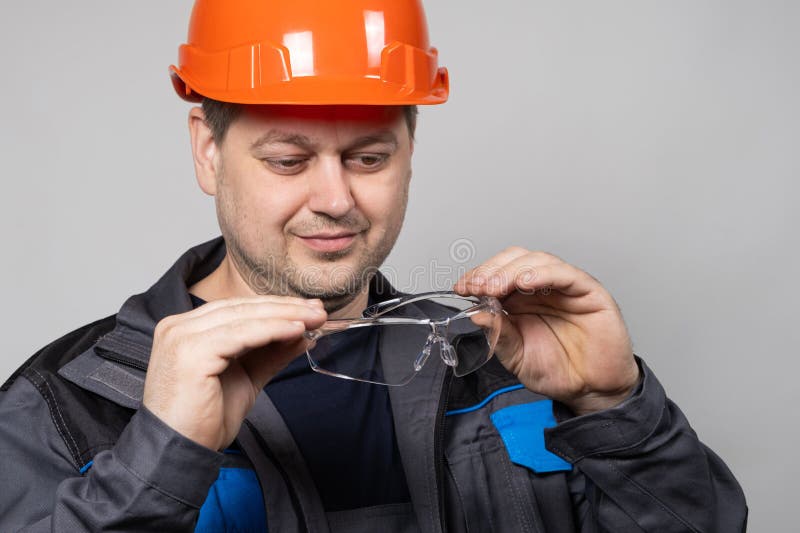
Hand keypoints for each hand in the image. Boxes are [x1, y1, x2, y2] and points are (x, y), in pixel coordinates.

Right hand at [142, 296, 326, 449]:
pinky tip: (296, 331)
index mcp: (187, 328)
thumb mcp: (247, 378)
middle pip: (242, 308)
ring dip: (284, 316)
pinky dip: (272, 330)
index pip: (238, 308)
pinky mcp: (190, 353)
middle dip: (285, 307)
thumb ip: (271, 353)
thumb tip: (303, 333)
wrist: (179, 452)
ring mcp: (181, 337)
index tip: (309, 309)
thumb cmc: (205, 419)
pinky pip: (240, 334)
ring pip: (243, 317)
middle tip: (319, 310)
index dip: (276, 306)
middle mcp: (179, 327)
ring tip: (314, 319)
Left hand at [454, 247, 639, 415]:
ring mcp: (566, 287)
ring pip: (537, 260)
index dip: (479, 276)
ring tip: (496, 287)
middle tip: (476, 286)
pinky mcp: (589, 292)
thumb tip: (476, 314)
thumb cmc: (558, 371)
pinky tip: (525, 281)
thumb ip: (500, 335)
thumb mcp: (517, 356)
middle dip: (491, 270)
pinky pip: (566, 274)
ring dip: (512, 270)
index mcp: (522, 299)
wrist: (592, 391)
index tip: (462, 288)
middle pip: (514, 260)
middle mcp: (543, 288)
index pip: (498, 273)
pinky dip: (542, 273)